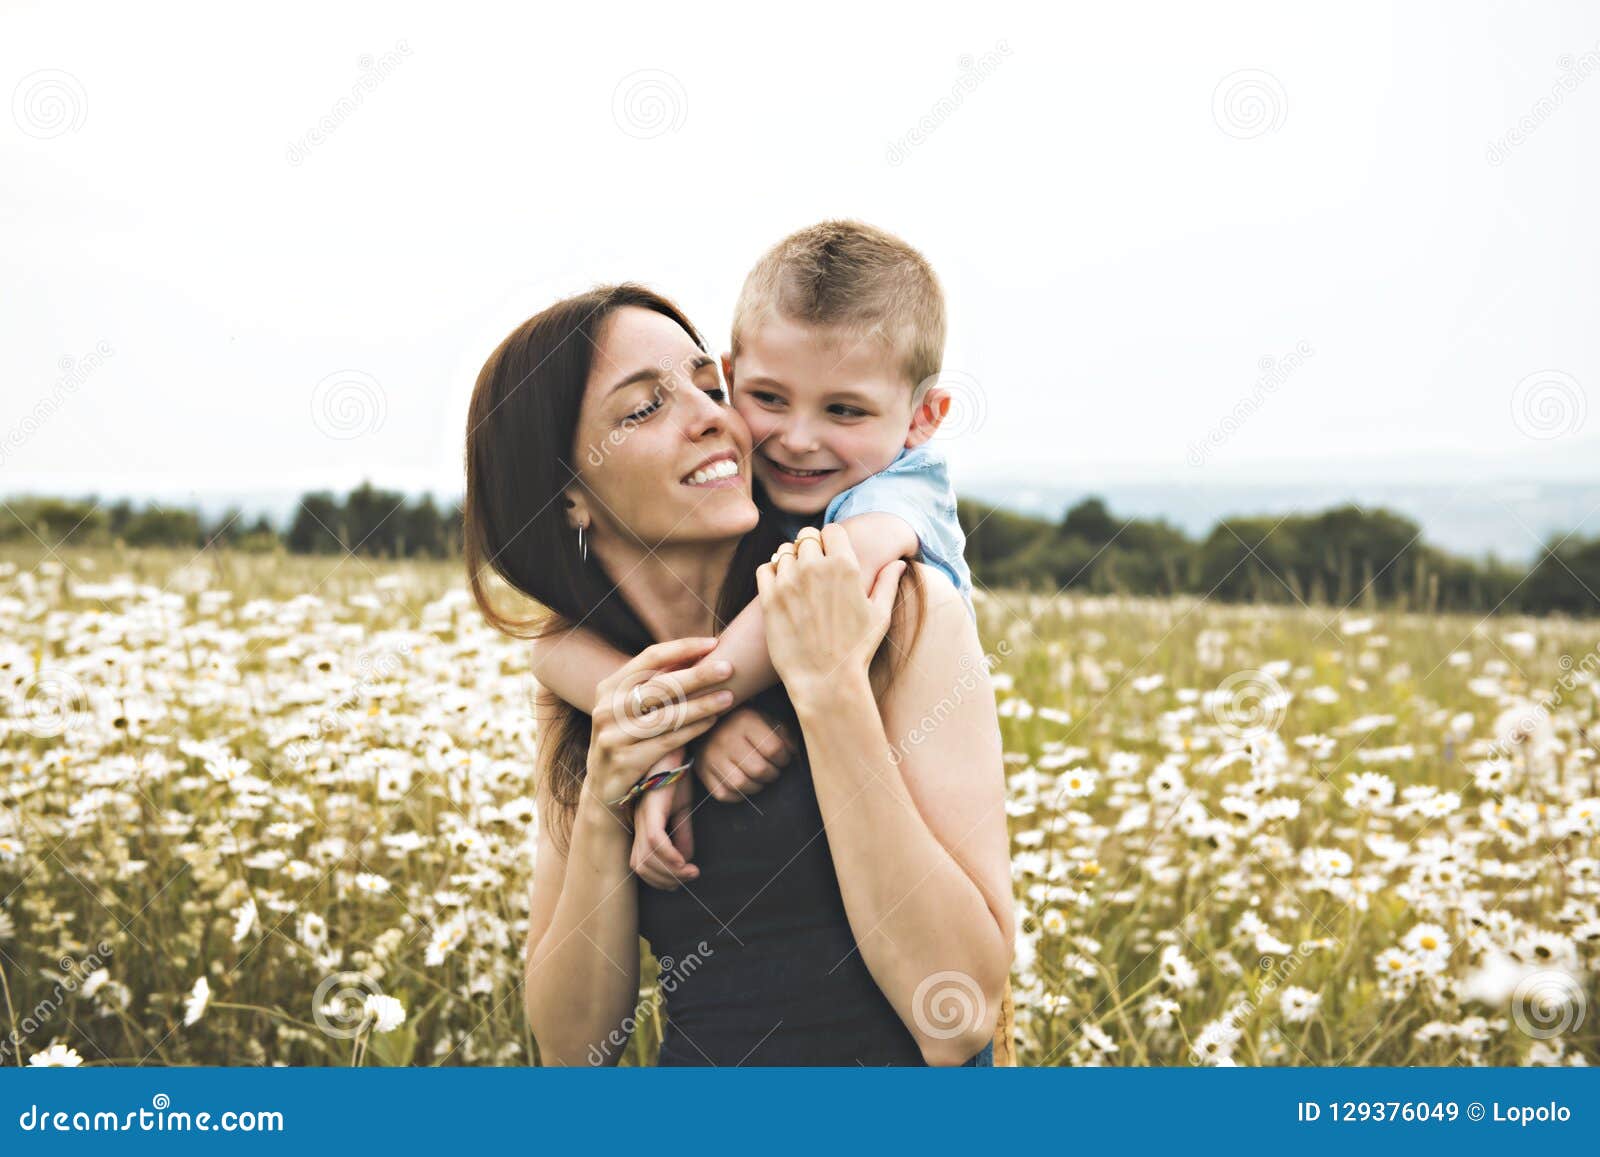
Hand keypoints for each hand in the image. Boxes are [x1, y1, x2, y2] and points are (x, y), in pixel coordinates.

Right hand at [584, 638, 732, 822]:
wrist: (602, 791)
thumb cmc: (627, 741)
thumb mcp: (631, 710)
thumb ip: (656, 684)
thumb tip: (697, 652)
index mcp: (608, 688)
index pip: (649, 657)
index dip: (682, 648)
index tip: (713, 644)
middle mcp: (607, 709)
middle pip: (660, 685)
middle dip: (698, 675)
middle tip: (728, 668)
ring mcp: (613, 736)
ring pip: (667, 715)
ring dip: (702, 704)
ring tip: (729, 697)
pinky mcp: (625, 762)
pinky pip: (667, 741)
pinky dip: (693, 729)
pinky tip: (712, 721)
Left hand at [631, 760, 697, 889]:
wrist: (675, 742)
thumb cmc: (677, 771)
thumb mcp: (682, 807)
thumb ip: (682, 833)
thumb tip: (685, 860)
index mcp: (642, 823)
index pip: (640, 863)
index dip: (660, 879)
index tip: (682, 881)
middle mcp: (638, 821)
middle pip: (640, 866)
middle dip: (665, 880)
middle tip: (688, 878)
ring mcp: (643, 814)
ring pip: (646, 858)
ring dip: (670, 872)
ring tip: (691, 872)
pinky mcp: (652, 805)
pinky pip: (656, 841)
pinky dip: (670, 857)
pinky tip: (685, 862)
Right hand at [697, 706, 794, 801]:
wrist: (710, 722)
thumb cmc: (746, 724)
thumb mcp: (766, 720)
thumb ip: (784, 735)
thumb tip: (795, 755)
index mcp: (745, 721)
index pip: (774, 749)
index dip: (784, 759)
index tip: (783, 759)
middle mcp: (726, 738)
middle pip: (759, 769)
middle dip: (772, 774)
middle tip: (772, 770)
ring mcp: (711, 757)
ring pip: (741, 784)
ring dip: (757, 786)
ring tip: (759, 778)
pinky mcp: (702, 772)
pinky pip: (724, 794)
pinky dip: (738, 795)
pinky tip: (744, 784)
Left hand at [756, 525, 905, 705]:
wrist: (827, 681)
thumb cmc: (857, 650)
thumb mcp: (880, 615)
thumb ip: (888, 583)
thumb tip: (899, 562)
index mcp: (845, 566)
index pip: (832, 530)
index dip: (832, 541)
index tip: (831, 556)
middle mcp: (815, 568)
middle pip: (807, 537)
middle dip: (811, 548)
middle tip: (813, 570)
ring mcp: (790, 582)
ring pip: (783, 551)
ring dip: (790, 560)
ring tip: (797, 580)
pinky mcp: (770, 598)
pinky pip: (765, 568)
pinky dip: (771, 574)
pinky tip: (782, 589)